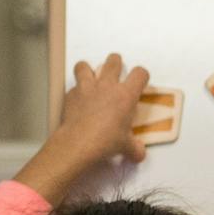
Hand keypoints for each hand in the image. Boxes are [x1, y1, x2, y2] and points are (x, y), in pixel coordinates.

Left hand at [15, 54, 149, 200]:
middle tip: (116, 71)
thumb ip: (135, 147)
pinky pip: (74, 86)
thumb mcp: (127, 147)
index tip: (140, 82)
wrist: (79, 143)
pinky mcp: (71, 94)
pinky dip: (76, 91)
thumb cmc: (107, 141)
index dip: (142, 76)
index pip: (140, 73)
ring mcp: (87, 87)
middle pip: (113, 61)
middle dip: (116, 62)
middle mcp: (107, 85)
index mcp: (126, 95)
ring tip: (90, 77)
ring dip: (88, 69)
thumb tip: (139, 153)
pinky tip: (78, 100)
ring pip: (85, 66)